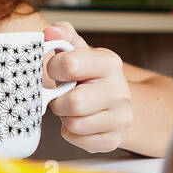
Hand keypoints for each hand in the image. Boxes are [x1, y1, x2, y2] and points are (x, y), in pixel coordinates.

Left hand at [43, 21, 132, 153]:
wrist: (112, 101)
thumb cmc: (87, 76)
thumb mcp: (77, 51)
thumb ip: (62, 36)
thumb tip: (51, 32)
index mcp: (109, 63)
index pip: (71, 64)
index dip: (54, 68)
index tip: (56, 69)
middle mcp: (120, 90)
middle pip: (74, 102)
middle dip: (59, 100)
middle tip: (62, 95)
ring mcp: (121, 117)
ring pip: (75, 124)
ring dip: (65, 118)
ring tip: (72, 109)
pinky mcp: (114, 139)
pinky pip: (79, 140)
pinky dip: (72, 134)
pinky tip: (79, 122)